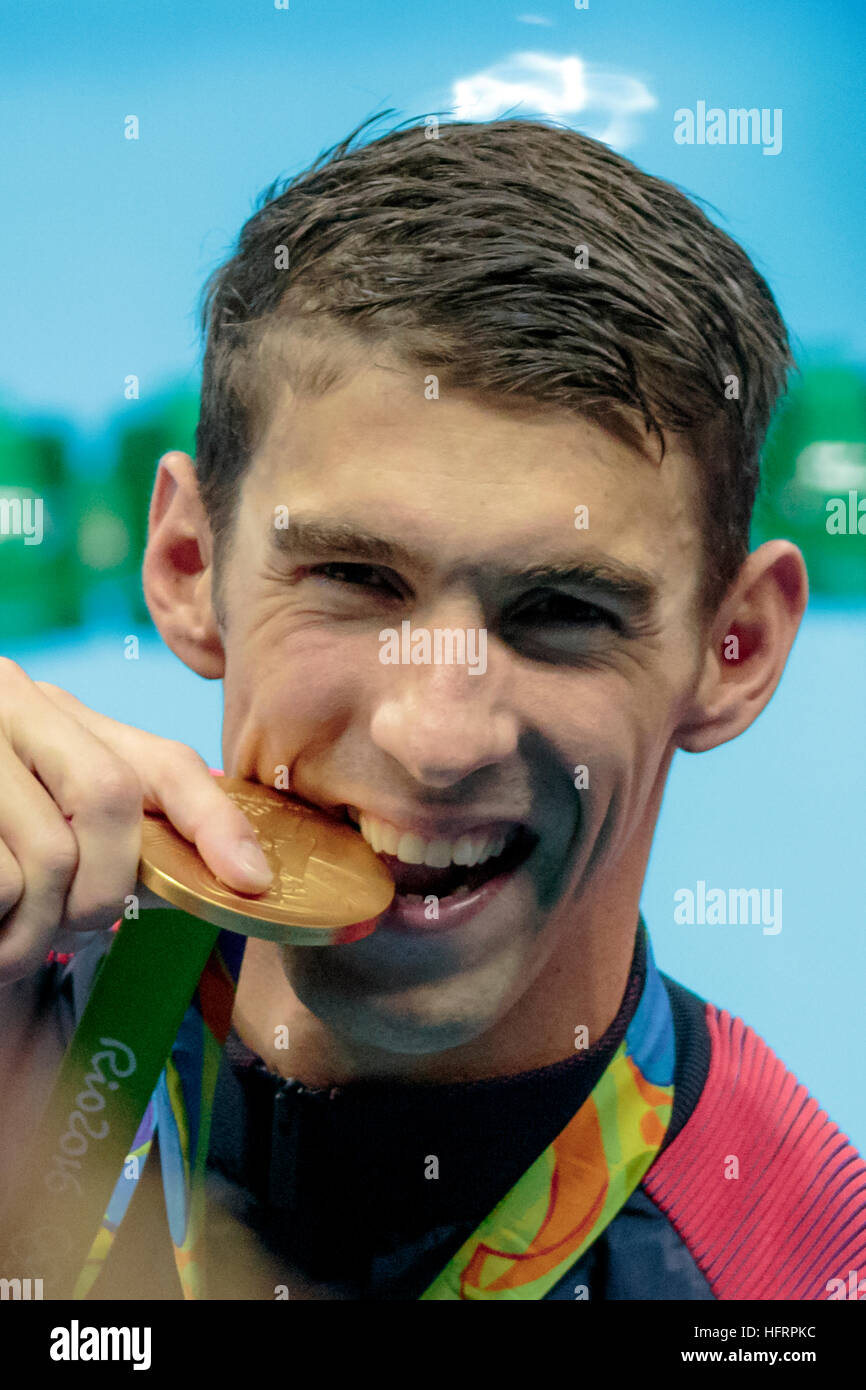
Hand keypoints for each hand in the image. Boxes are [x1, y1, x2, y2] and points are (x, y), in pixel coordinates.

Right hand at [0, 659, 271, 984]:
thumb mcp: (38, 797)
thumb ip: (112, 824)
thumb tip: (226, 874)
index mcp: (53, 708)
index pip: (157, 759)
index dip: (214, 820)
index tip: (253, 883)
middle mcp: (12, 701)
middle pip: (110, 798)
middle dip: (108, 889)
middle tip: (81, 934)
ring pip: (47, 856)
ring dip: (39, 930)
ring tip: (11, 949)